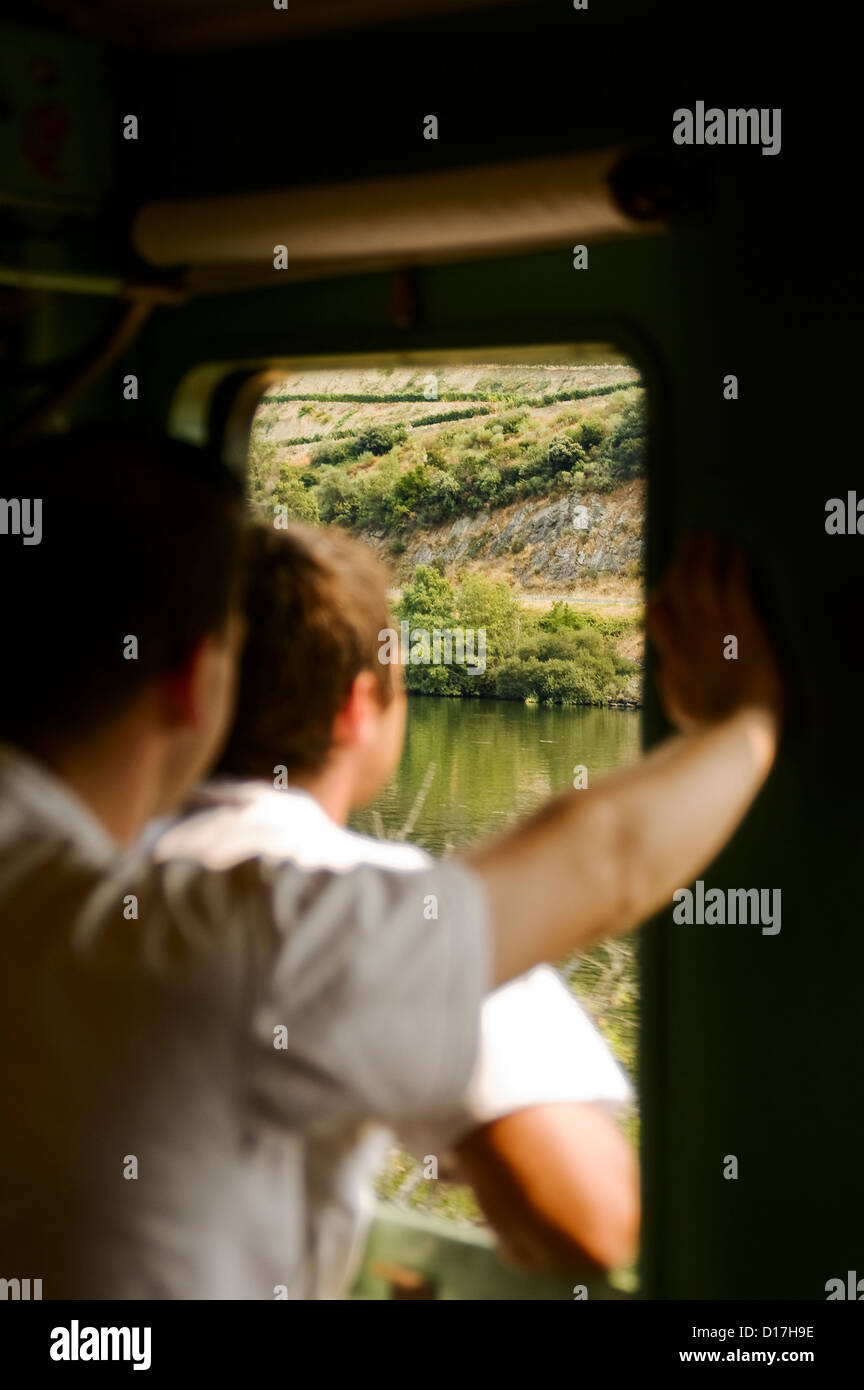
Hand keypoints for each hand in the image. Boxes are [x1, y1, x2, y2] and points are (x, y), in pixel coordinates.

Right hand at [646, 534, 784, 733]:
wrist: (737, 728)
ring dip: (706, 553)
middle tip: (690, 541)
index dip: (662, 592)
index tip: (670, 581)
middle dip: (683, 560)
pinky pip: (734, 584)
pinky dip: (734, 564)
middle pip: (677, 585)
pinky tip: (738, 551)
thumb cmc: (709, 727)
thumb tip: (664, 668)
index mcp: (672, 653)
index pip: (657, 612)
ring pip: (703, 577)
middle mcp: (689, 633)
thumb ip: (670, 684)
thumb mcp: (680, 706)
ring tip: (711, 536)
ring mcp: (714, 626)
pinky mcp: (743, 624)